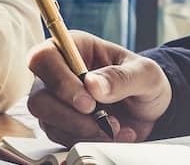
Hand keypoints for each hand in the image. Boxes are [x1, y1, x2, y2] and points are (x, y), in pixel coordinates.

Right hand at [27, 30, 170, 144]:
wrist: (151, 107)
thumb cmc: (143, 80)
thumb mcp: (145, 73)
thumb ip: (120, 77)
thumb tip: (92, 84)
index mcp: (73, 48)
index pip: (44, 58)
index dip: (60, 82)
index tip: (88, 103)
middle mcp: (58, 73)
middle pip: (38, 96)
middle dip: (69, 115)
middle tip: (101, 122)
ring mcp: (57, 100)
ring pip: (46, 120)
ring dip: (82, 131)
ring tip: (114, 127)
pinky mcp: (62, 123)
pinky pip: (61, 137)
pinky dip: (88, 140)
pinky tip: (112, 134)